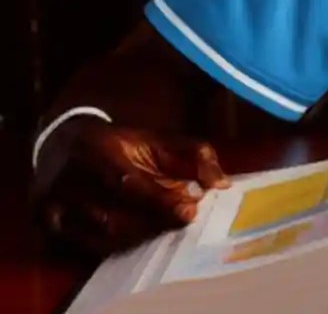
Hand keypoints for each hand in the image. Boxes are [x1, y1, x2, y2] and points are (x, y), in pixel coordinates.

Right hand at [30, 116, 230, 256]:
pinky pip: (88, 245)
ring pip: (103, 234)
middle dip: (155, 221)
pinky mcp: (48, 222)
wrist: (68, 143)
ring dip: (140, 234)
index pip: (128, 182)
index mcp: (97, 149)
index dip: (160, 200)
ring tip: (162, 225)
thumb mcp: (163, 140)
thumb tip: (221, 184)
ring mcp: (55, 203)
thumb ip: (197, 156)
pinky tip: (137, 234)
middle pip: (116, 214)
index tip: (189, 210)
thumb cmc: (125, 144)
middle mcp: (69, 177)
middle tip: (181, 220)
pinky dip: (118, 244)